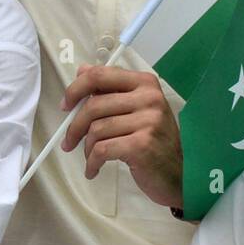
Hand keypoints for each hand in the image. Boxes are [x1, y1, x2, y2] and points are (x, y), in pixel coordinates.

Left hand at [61, 65, 182, 207]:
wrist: (178, 174)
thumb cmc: (152, 140)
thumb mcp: (135, 109)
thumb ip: (110, 90)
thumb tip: (82, 71)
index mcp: (144, 83)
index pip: (99, 75)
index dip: (75, 90)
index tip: (65, 106)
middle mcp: (149, 98)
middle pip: (93, 105)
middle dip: (74, 126)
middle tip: (68, 141)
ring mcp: (148, 121)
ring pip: (96, 129)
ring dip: (86, 147)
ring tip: (90, 156)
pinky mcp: (142, 145)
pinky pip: (102, 150)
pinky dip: (92, 162)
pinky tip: (93, 169)